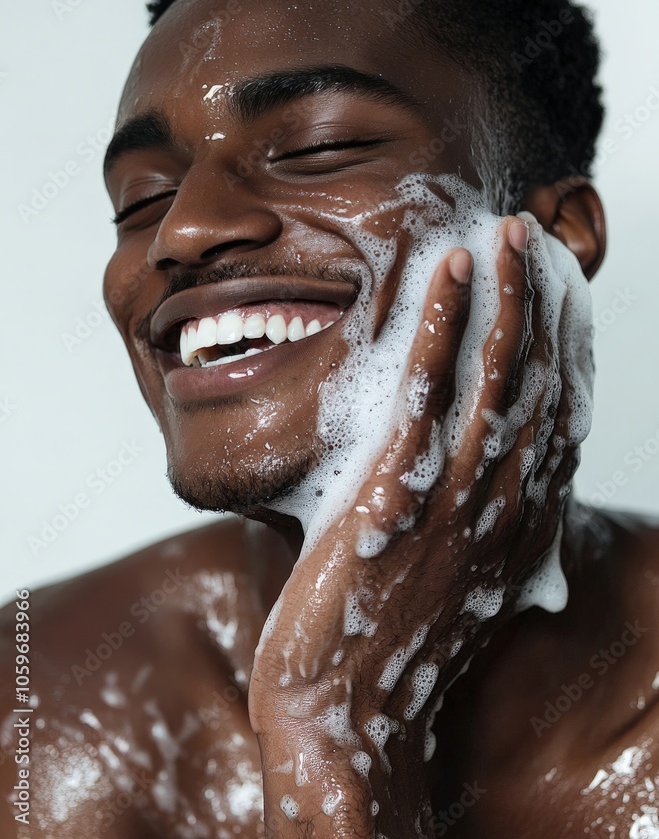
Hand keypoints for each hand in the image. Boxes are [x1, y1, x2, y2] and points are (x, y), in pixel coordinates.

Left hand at [249, 215, 581, 837]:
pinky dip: (443, 323)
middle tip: (535, 237)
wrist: (346, 719)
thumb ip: (472, 531)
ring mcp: (453, 500)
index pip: (556, 415)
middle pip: (537, 383)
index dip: (563, 344)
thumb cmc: (389, 649)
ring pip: (495, 376)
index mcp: (516, 524)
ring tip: (506, 232)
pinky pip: (429, 392)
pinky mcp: (397, 496)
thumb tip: (474, 492)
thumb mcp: (453, 585)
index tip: (560, 290)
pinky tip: (447, 272)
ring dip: (505, 295)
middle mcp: (501, 505)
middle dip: (542, 305)